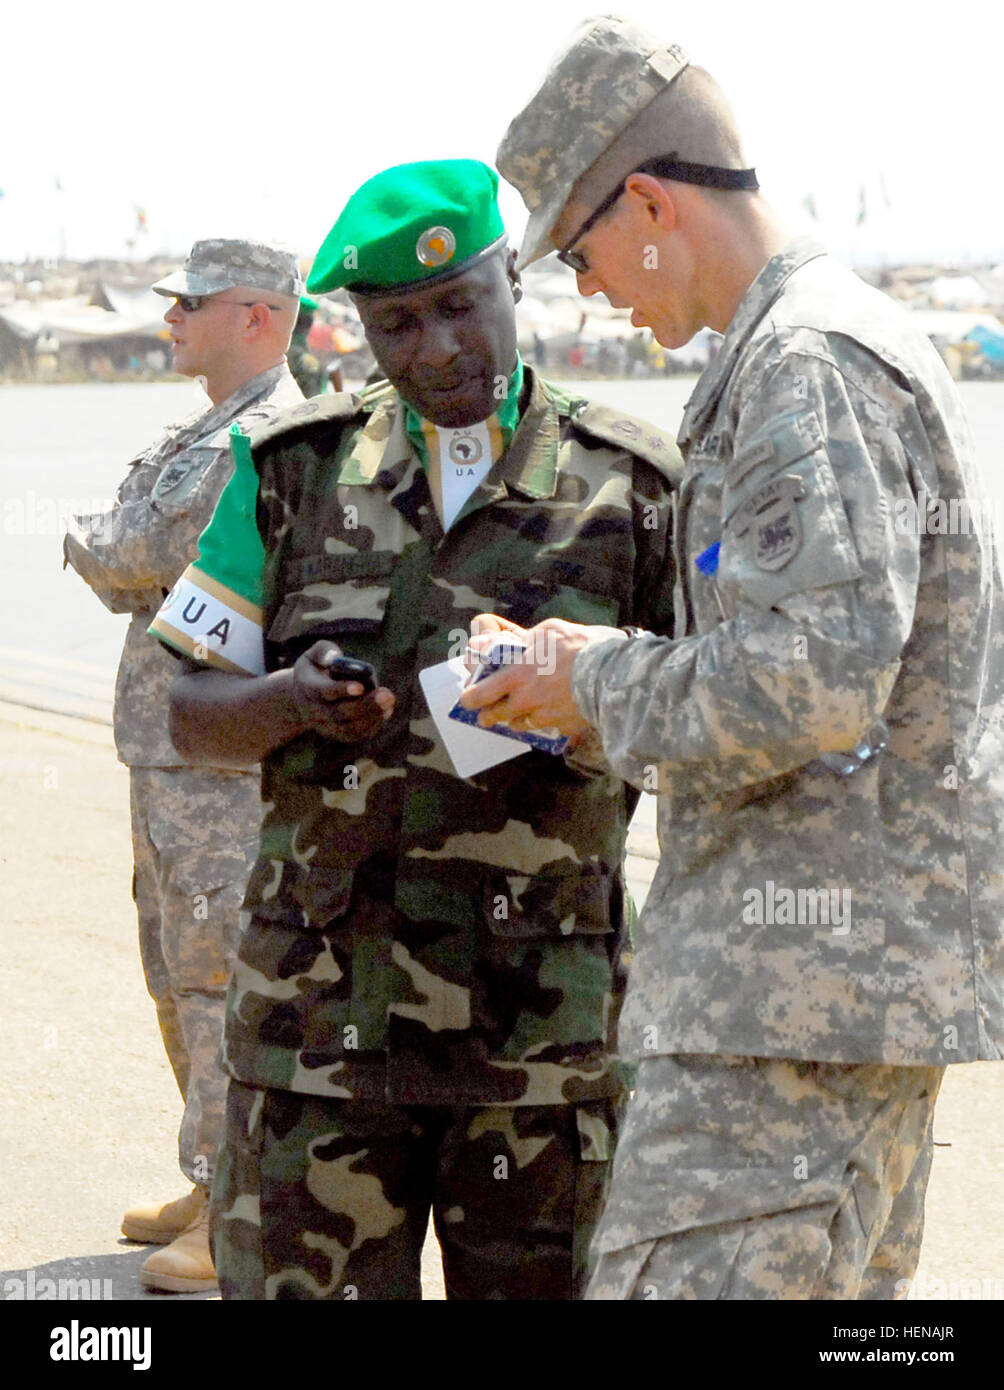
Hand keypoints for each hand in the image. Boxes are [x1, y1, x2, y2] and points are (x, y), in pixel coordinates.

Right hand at [291, 640, 393, 741]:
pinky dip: (374, 724)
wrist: (304, 698)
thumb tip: (335, 657)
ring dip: (373, 716)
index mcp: (309, 688)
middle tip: (386, 694)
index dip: (342, 690)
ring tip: (390, 700)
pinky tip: (387, 710)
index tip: (360, 686)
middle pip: (340, 713)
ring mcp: (327, 726)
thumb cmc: (315, 670)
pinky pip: (357, 735)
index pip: (324, 692)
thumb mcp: (313, 656)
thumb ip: (324, 651)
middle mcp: (316, 712)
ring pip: (350, 728)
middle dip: (365, 705)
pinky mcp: (340, 734)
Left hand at [459, 617, 609, 738]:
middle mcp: (525, 701)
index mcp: (516, 676)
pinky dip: (546, 722)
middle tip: (486, 715)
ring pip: (520, 724)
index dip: (470, 699)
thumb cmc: (580, 647)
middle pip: (496, 716)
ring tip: (521, 712)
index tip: (468, 699)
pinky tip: (552, 714)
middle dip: (488, 716)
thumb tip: (505, 640)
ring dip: (517, 719)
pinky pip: (548, 727)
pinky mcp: (563, 727)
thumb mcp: (548, 631)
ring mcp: (544, 717)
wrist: (612, 674)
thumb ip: (523, 639)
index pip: (480, 694)